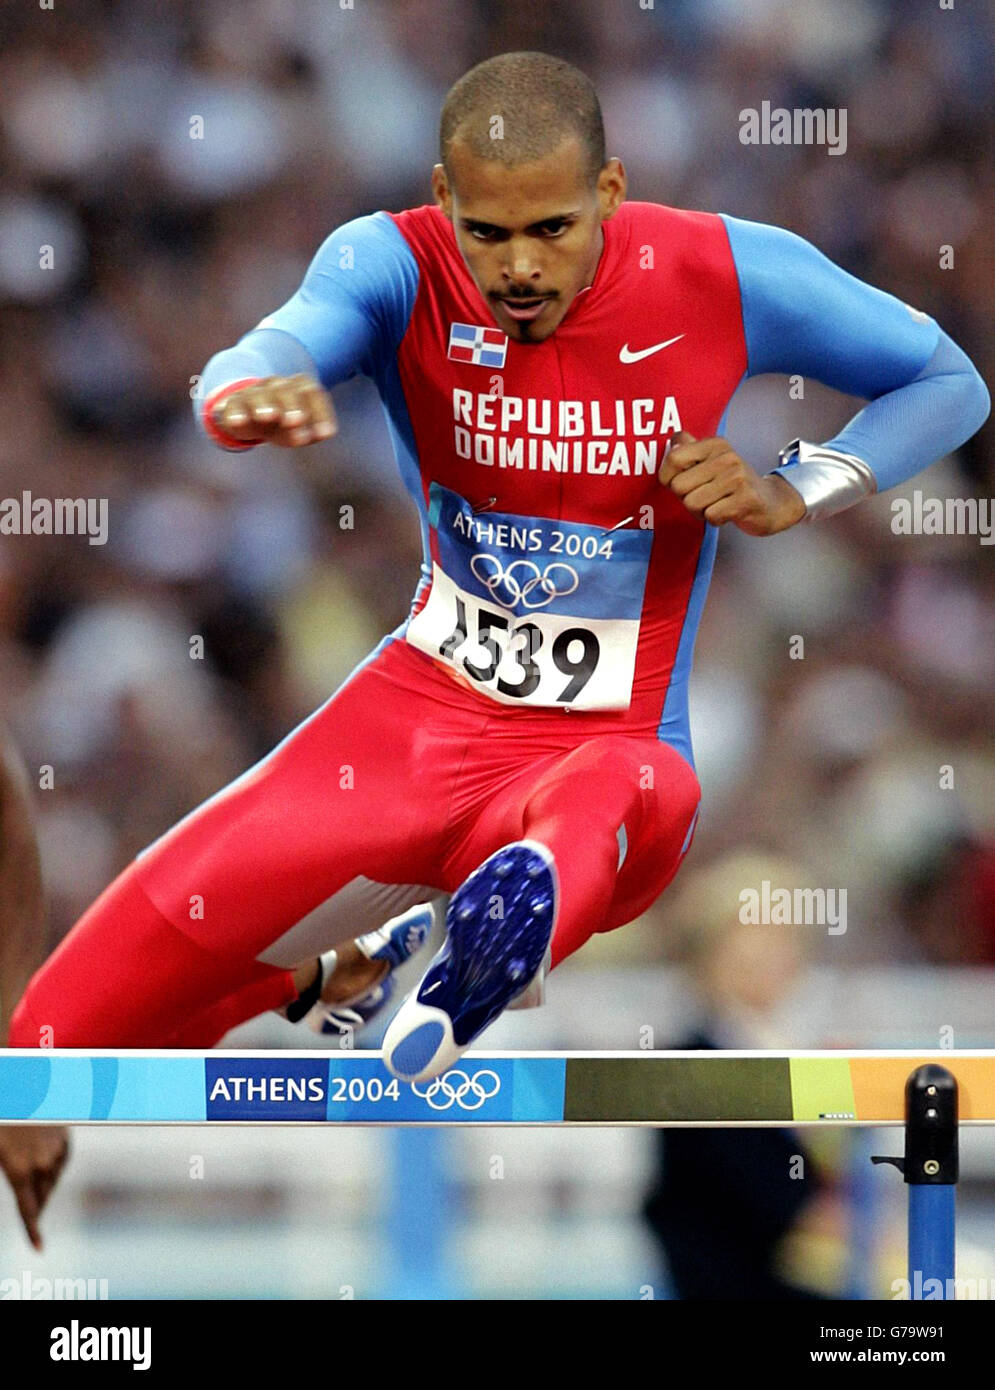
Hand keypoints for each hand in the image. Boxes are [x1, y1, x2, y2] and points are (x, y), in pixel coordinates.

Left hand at [0, 1125, 68, 1249]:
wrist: (22, 1083)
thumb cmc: (4, 1119)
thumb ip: (10, 1172)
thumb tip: (18, 1185)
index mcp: (19, 1170)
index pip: (28, 1210)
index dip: (33, 1231)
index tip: (39, 1248)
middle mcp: (41, 1163)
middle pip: (43, 1197)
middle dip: (37, 1206)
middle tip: (33, 1214)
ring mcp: (56, 1148)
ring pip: (53, 1179)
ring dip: (45, 1186)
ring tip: (35, 1182)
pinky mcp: (65, 1135)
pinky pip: (62, 1160)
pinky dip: (55, 1167)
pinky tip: (48, 1165)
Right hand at [212, 374, 337, 447]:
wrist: (248, 416)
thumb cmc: (282, 424)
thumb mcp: (299, 429)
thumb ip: (311, 432)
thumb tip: (324, 434)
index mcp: (298, 389)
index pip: (313, 394)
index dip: (320, 414)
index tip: (325, 435)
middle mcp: (276, 386)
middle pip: (286, 390)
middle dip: (292, 405)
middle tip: (296, 421)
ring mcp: (254, 393)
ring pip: (259, 394)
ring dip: (264, 404)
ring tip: (267, 417)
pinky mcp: (233, 403)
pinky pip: (234, 405)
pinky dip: (236, 413)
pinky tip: (238, 422)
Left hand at [659, 431, 806, 535]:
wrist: (772, 502)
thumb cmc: (735, 484)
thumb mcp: (713, 460)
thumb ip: (690, 449)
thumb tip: (673, 439)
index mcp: (715, 444)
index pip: (673, 458)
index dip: (668, 478)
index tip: (681, 483)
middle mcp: (727, 457)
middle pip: (678, 486)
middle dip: (685, 498)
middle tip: (704, 497)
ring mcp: (738, 478)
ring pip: (692, 503)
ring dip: (700, 511)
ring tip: (716, 504)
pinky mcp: (745, 500)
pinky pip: (710, 516)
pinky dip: (715, 520)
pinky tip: (727, 512)